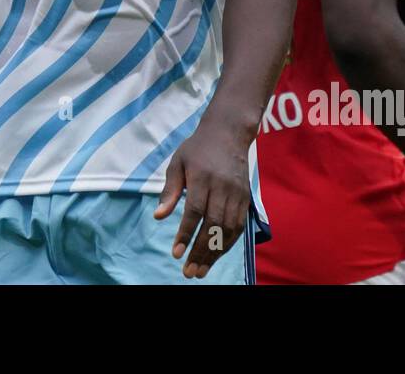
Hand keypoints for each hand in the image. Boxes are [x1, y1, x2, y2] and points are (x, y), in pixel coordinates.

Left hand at [154, 118, 252, 278]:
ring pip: (228, 229)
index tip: (176, 254)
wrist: (228, 132)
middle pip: (213, 224)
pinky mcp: (246, 197)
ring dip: (215, 253)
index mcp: (203, 177)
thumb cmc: (197, 148)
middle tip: (189, 271)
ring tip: (201, 270)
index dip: (186, 234)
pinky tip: (216, 255)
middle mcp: (223, 187)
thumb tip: (158, 216)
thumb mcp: (177, 162)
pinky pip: (239, 226)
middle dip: (201, 251)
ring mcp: (237, 193)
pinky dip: (228, 243)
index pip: (195, 211)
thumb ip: (170, 190)